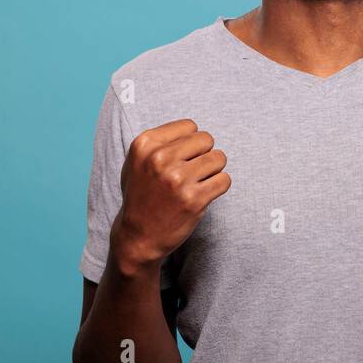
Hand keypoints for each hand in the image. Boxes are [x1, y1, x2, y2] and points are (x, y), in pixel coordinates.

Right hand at [110, 119, 229, 271]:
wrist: (138, 236)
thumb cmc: (142, 195)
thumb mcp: (137, 161)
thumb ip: (160, 141)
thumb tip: (194, 128)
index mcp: (144, 144)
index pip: (190, 126)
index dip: (191, 142)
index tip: (182, 158)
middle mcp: (159, 159)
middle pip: (207, 139)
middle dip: (205, 154)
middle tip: (194, 171)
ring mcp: (177, 180)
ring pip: (219, 158)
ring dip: (214, 170)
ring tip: (199, 182)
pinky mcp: (194, 199)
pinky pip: (224, 180)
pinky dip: (219, 185)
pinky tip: (205, 193)